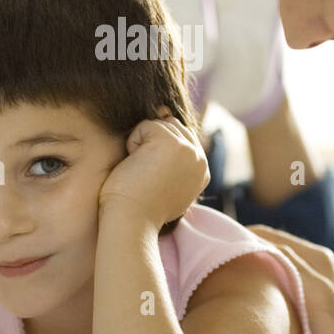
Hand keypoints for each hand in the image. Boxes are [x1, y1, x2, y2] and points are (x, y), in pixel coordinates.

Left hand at [98, 106, 208, 228]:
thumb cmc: (139, 208)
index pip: (182, 139)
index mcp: (202, 171)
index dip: (159, 150)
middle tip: (145, 175)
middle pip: (172, 128)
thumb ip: (174, 159)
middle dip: (151, 145)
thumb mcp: (166, 184)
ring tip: (141, 171)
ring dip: (142, 145)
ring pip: (159, 125)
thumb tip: (165, 112)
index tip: (151, 176)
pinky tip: (135, 165)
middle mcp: (200, 159)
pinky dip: (133, 143)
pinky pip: (145, 125)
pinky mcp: (170, 142)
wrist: (131, 222)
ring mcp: (188, 149)